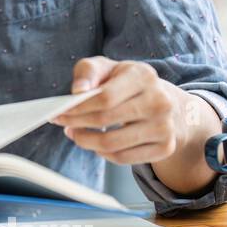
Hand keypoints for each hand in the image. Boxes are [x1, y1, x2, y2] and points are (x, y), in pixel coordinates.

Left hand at [50, 56, 186, 164]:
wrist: (167, 102)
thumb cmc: (127, 83)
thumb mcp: (108, 68)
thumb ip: (88, 72)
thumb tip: (78, 91)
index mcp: (144, 76)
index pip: (104, 97)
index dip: (78, 108)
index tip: (59, 112)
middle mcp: (160, 101)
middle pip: (105, 120)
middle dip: (76, 124)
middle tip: (62, 124)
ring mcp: (165, 126)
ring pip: (112, 144)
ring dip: (86, 142)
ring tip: (76, 134)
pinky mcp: (166, 147)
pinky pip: (123, 158)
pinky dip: (103, 154)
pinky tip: (97, 144)